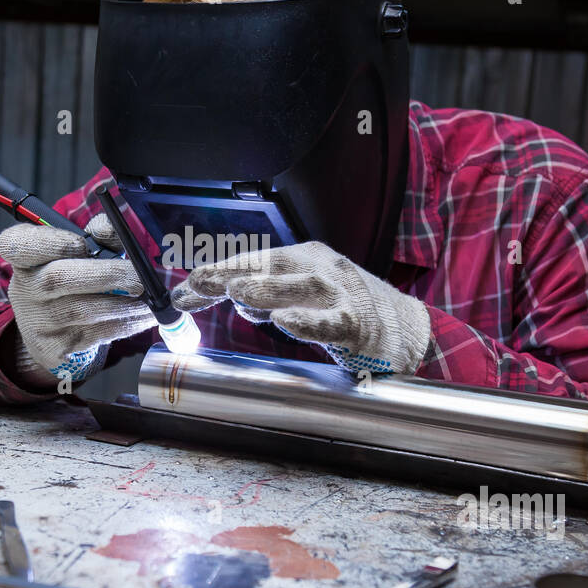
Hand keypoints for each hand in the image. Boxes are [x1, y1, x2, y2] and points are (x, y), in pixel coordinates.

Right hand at [0, 214, 154, 382]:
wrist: (58, 331)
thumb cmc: (73, 281)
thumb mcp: (78, 254)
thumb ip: (96, 235)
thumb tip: (111, 229)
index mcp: (24, 258)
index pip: (16, 244)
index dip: (51, 242)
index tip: (82, 243)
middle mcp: (24, 289)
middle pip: (57, 278)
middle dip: (107, 274)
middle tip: (139, 276)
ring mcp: (36, 322)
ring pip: (82, 310)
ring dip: (124, 304)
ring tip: (150, 299)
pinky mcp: (54, 348)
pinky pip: (95, 334)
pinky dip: (126, 323)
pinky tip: (143, 316)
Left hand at [171, 241, 430, 374]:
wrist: (405, 329)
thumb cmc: (347, 309)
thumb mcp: (301, 297)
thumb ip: (265, 298)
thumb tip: (226, 296)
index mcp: (303, 258)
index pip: (253, 260)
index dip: (216, 273)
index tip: (182, 291)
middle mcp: (321, 268)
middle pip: (272, 263)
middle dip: (232, 272)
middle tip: (197, 282)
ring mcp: (342, 294)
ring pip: (302, 285)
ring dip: (267, 287)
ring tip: (237, 291)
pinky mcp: (357, 325)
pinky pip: (331, 322)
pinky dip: (308, 321)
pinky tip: (285, 322)